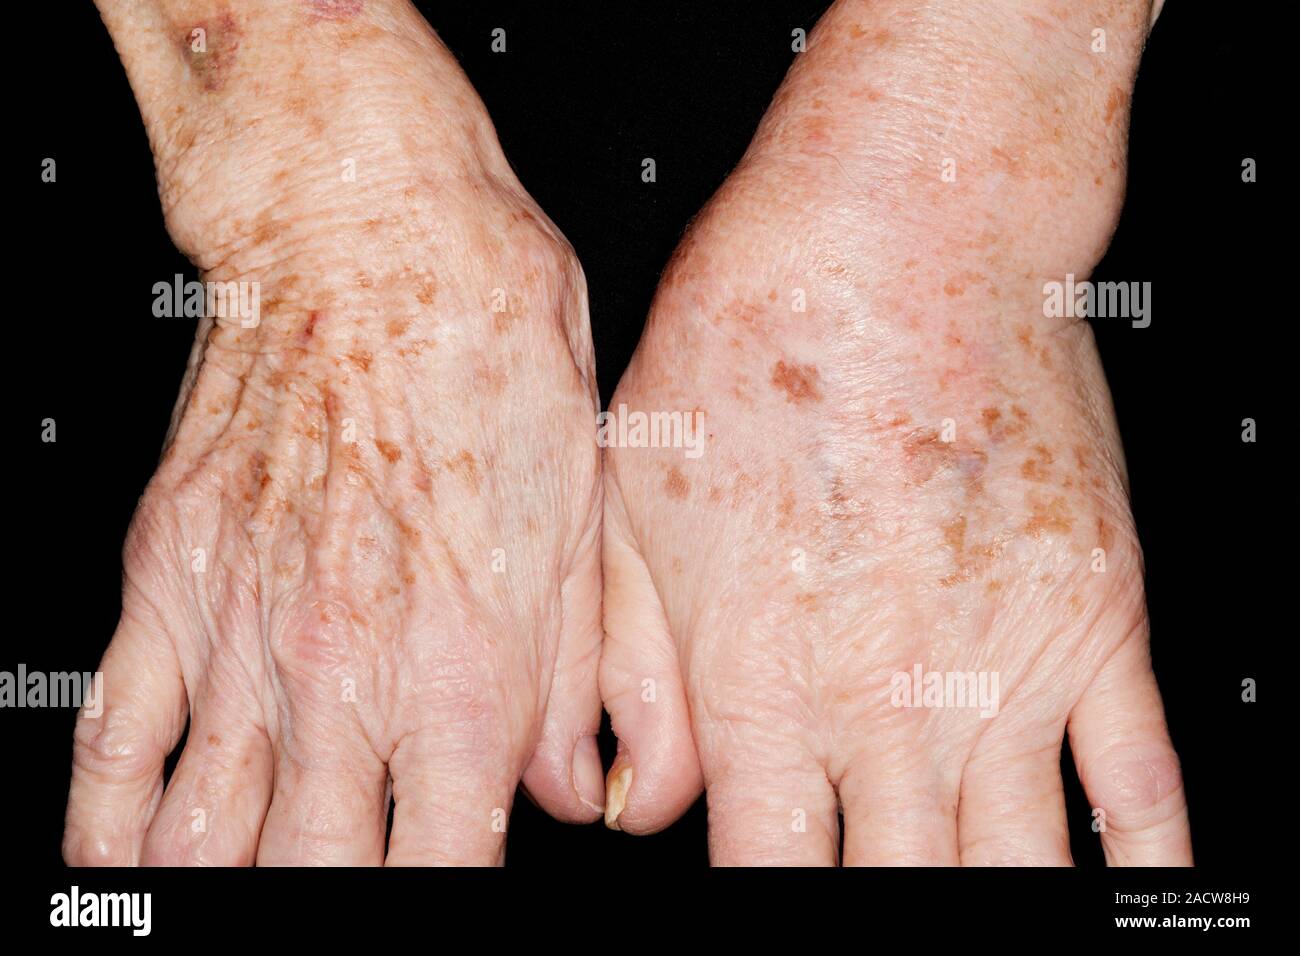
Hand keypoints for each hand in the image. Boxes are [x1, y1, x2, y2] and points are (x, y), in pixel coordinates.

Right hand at [65, 0, 603, 864]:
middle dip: (334, 909)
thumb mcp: (587, 512)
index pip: (446, 870)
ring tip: (242, 906)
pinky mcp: (170, 578)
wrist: (370, 229)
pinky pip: (115, 739)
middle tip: (354, 898)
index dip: (448, 910)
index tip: (452, 909)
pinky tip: (125, 864)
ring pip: (207, 839)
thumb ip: (578, 675)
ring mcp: (243, 632)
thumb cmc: (490, 345)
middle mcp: (345, 671)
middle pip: (318, 876)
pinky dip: (110, 827)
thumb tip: (573, 785)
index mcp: (465, 667)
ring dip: (224, 892)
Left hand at [600, 0, 1190, 864]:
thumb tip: (629, 801)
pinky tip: (1130, 904)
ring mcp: (1005, 665)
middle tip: (880, 938)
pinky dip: (1145, 866)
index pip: (771, 879)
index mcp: (764, 677)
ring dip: (1000, 912)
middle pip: (897, 894)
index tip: (776, 933)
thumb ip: (635, 675)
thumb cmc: (756, 341)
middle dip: (886, 927)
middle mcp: (889, 695)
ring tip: (982, 929)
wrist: (898, 228)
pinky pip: (1142, 781)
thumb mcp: (635, 504)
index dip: (776, 927)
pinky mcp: (1096, 614)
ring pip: (1015, 870)